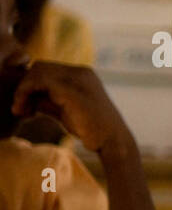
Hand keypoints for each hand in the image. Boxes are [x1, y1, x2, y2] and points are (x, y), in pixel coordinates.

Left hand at [11, 61, 130, 154]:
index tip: (27, 109)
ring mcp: (77, 78)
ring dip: (23, 91)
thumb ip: (49, 102)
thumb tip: (28, 99)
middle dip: (25, 87)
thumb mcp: (67, 112)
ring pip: (37, 71)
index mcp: (83, 75)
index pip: (47, 70)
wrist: (113, 142)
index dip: (31, 86)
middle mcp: (81, 72)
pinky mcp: (71, 89)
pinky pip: (39, 81)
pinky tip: (28, 112)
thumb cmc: (93, 130)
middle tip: (21, 110)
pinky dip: (26, 94)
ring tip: (22, 112)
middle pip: (40, 67)